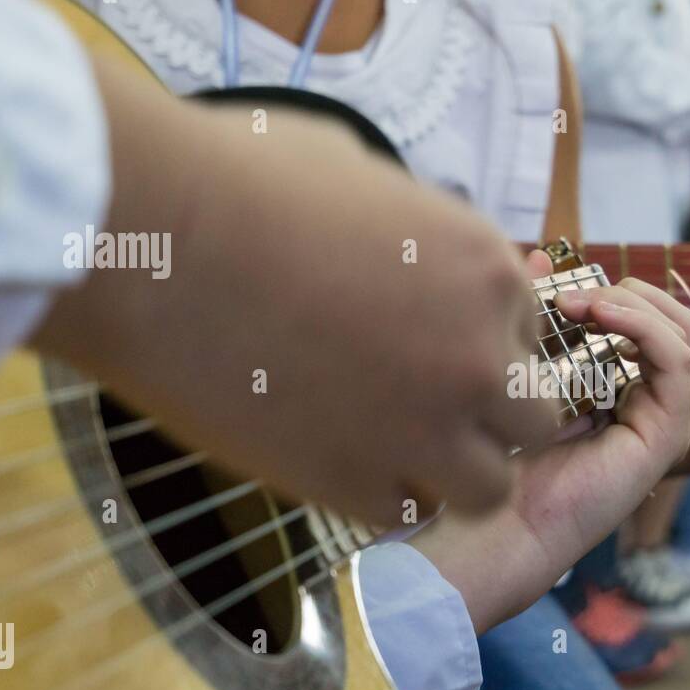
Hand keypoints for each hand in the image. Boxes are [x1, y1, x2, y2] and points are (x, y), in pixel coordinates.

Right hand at [33, 58, 555, 526]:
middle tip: (426, 403)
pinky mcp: (356, 482)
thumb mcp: (367, 178)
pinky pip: (402, 510)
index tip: (437, 346)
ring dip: (450, 470)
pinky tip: (333, 455)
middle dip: (490, 417)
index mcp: (488, 273)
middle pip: (534, 421)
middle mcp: (478, 359)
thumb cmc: (245, 181)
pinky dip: (377, 491)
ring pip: (489, 486)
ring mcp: (425, 430)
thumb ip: (420, 230)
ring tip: (390, 444)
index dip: (486, 345)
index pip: (530, 336)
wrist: (155, 241)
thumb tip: (417, 247)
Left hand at [412, 278, 689, 632]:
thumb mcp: (527, 369)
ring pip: (683, 331)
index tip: (563, 283)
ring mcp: (666, 418)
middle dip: (630, 290)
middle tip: (573, 295)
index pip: (653, 318)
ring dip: (633, 303)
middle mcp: (654, 401)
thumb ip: (540, 316)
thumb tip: (539, 257)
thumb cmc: (507, 453)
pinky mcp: (667, 433)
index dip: (619, 289)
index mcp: (628, 386)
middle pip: (678, 318)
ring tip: (580, 303)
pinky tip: (598, 316)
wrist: (502, 519)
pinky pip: (676, 360)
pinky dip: (642, 326)